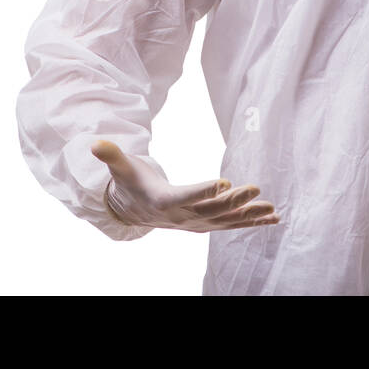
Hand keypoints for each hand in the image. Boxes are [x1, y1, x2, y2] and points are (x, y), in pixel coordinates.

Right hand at [91, 140, 280, 231]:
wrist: (133, 210)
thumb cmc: (131, 183)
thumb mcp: (121, 168)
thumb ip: (112, 156)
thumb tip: (95, 143)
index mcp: (163, 201)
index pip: (184, 197)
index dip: (203, 191)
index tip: (223, 183)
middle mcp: (182, 216)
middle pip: (210, 210)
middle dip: (234, 201)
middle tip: (254, 188)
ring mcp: (195, 223)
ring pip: (225, 220)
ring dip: (249, 215)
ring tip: (271, 210)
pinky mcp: (205, 223)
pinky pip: (231, 225)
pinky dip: (252, 222)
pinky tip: (273, 218)